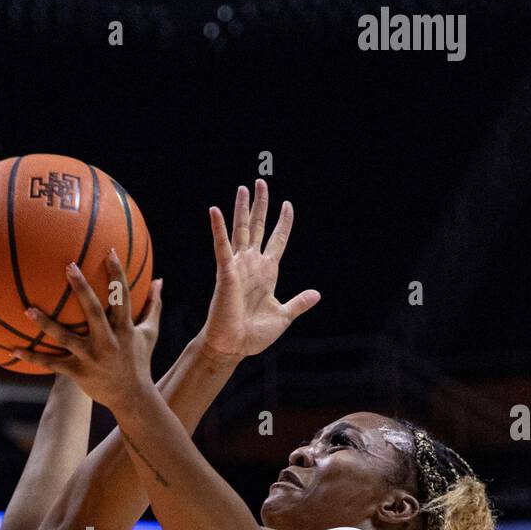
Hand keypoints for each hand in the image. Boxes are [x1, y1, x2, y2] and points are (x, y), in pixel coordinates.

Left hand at [12, 252, 162, 413]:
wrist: (132, 397)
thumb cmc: (139, 360)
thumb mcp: (150, 333)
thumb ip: (153, 306)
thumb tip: (160, 280)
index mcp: (125, 329)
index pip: (122, 297)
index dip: (117, 274)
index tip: (109, 251)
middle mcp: (108, 342)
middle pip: (93, 312)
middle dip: (82, 289)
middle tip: (68, 266)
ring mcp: (91, 358)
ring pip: (66, 338)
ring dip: (46, 324)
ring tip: (27, 309)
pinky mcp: (78, 373)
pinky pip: (52, 364)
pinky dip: (32, 358)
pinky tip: (13, 349)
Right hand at [199, 180, 319, 360]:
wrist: (232, 347)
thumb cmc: (253, 335)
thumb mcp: (283, 316)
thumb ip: (299, 303)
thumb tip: (316, 294)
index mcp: (267, 274)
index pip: (277, 241)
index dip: (283, 223)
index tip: (287, 205)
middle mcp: (252, 265)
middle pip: (258, 228)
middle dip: (261, 206)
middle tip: (261, 182)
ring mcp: (238, 267)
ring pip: (241, 230)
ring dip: (242, 209)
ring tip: (244, 188)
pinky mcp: (225, 272)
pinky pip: (221, 246)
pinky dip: (218, 229)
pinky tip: (214, 210)